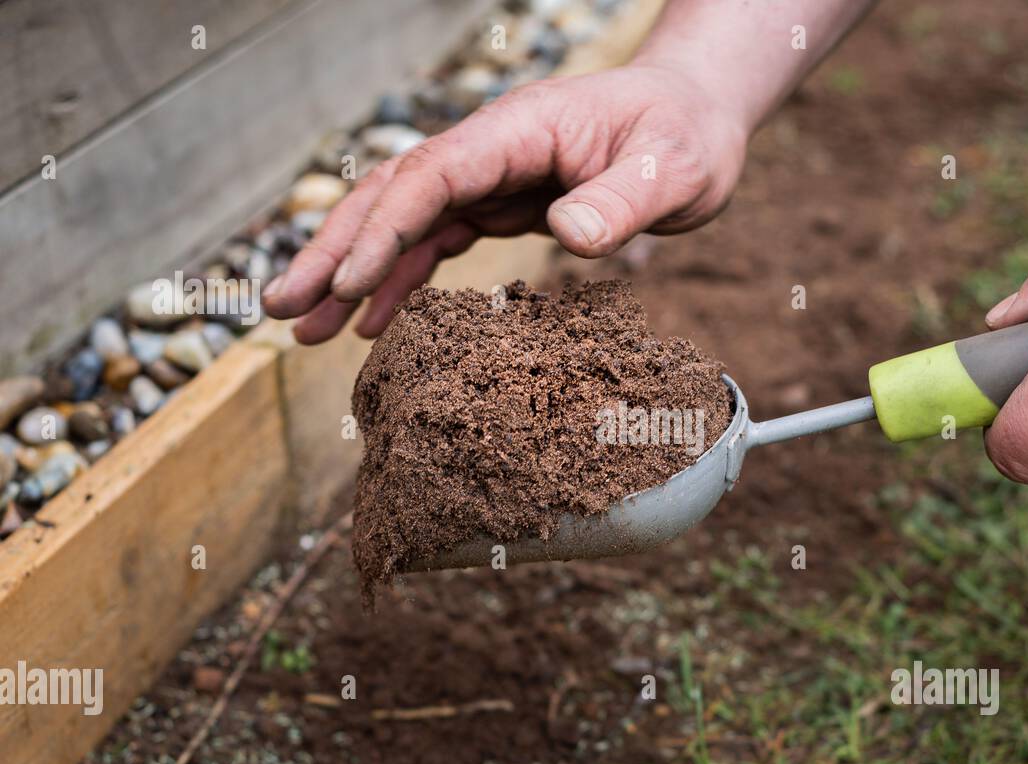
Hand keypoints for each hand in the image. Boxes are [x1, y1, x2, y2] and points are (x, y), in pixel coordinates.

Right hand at [262, 64, 747, 342]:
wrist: (695, 118)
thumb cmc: (685, 136)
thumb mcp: (672, 170)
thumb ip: (622, 200)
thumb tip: (570, 235)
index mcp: (519, 129)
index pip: (432, 174)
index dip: (385, 228)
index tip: (345, 283)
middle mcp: (490, 149)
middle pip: (392, 195)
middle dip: (334, 250)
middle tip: (280, 309)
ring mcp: (488, 176)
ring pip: (401, 220)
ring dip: (351, 272)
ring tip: (303, 330)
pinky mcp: (498, 202)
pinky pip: (434, 240)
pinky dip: (398, 279)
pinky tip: (370, 321)